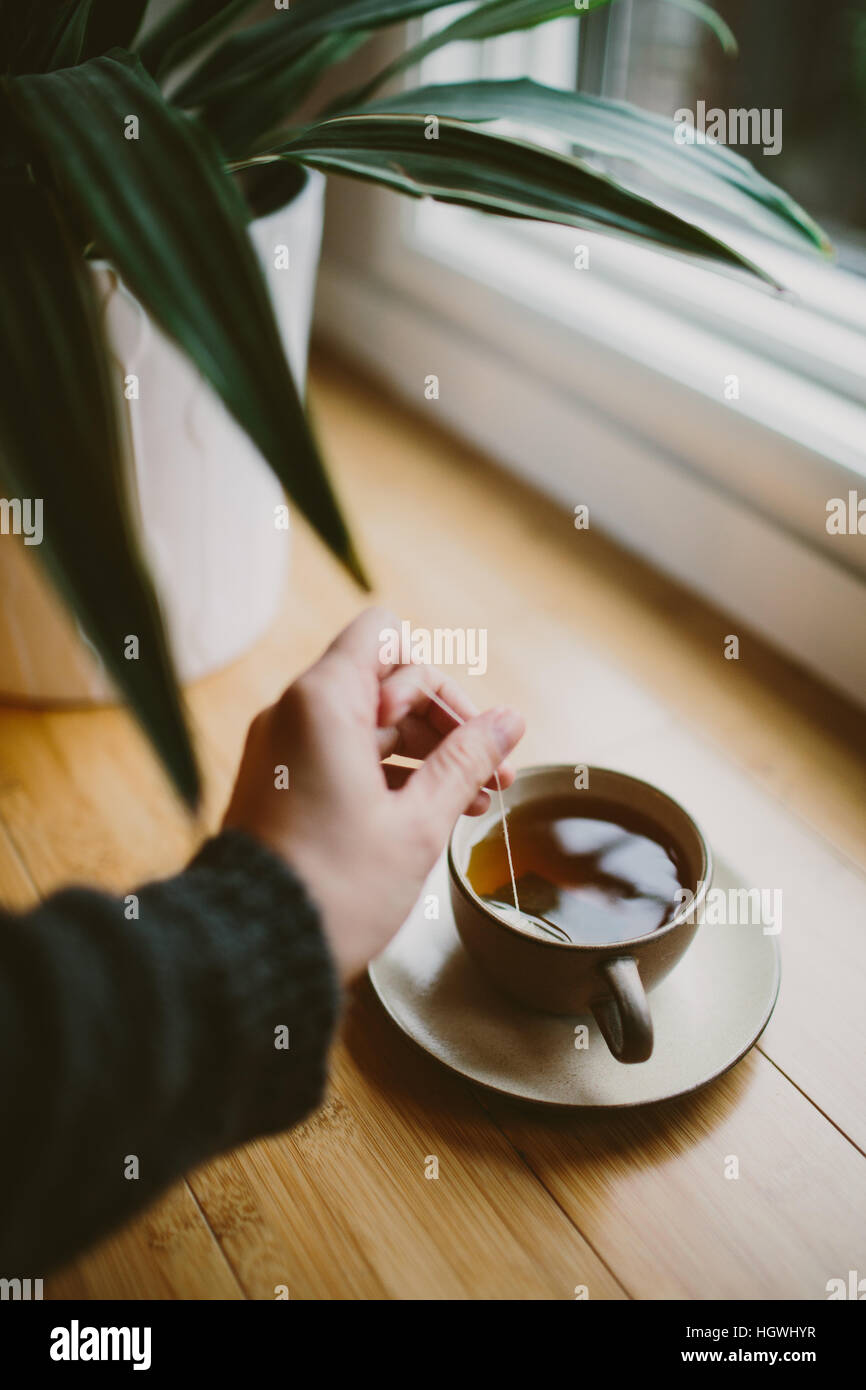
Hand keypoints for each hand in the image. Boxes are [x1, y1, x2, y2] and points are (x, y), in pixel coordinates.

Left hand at [223, 608, 524, 982]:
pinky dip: (387, 774)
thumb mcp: (418, 824)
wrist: (255, 948)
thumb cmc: (335, 887)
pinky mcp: (280, 784)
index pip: (384, 634)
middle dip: (444, 723)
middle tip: (492, 776)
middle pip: (384, 681)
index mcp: (323, 703)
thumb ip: (466, 761)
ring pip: (368, 723)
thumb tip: (509, 720)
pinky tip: (430, 815)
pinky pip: (341, 756)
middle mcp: (294, 713)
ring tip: (474, 804)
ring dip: (424, 753)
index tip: (451, 734)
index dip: (432, 676)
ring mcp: (282, 750)